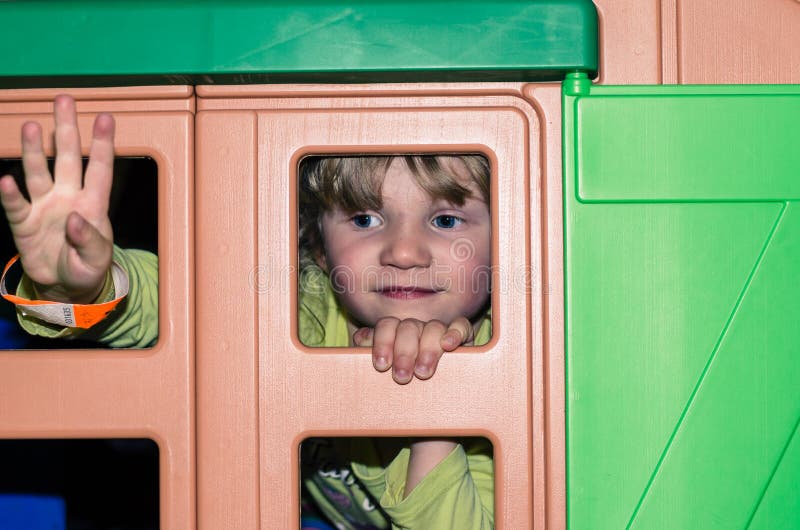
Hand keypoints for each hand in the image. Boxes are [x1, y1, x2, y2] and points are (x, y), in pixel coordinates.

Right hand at [0, 94, 114, 303]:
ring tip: (32, 126)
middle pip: (67, 157)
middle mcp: (68, 197)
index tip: (105, 117)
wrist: (65, 287)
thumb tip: (75, 218)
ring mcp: (44, 206)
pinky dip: (10, 195)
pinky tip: (6, 180)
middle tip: (63, 100)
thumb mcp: (96, 259)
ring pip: (38, 172)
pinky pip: (16, 206)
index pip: (100, 169)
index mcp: (93, 203)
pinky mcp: (24, 222)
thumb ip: (89, 240)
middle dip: (65, 129)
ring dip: (35, 151)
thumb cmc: (88, 267)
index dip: (103, 144)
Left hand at [353, 316, 473, 383]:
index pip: (387, 326)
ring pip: (433, 327)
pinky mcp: (461, 338)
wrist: (428, 411)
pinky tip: (448, 345)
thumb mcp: (380, 378)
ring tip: (423, 372)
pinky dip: (455, 332)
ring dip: (428, 348)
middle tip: (401, 377)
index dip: (382, 342)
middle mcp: (415, 329)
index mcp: (394, 333)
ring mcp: (438, 332)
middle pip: (408, 327)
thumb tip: (361, 339)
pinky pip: (460, 326)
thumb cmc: (397, 391)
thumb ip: (366, 358)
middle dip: (404, 352)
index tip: (381, 365)